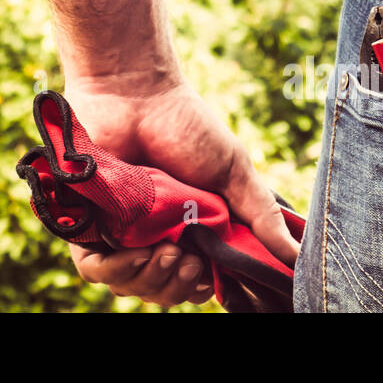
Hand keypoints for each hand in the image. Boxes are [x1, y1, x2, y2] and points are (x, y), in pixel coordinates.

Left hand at [61, 79, 299, 308]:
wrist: (135, 93)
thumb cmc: (186, 126)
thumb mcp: (233, 172)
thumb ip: (262, 215)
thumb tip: (296, 257)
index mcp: (188, 228)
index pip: (192, 281)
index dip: (199, 287)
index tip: (208, 275)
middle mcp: (152, 233)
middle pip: (162, 290)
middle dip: (176, 285)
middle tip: (186, 256)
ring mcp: (118, 229)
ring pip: (129, 285)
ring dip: (150, 279)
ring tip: (164, 251)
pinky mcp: (87, 221)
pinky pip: (93, 268)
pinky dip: (114, 269)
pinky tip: (133, 251)